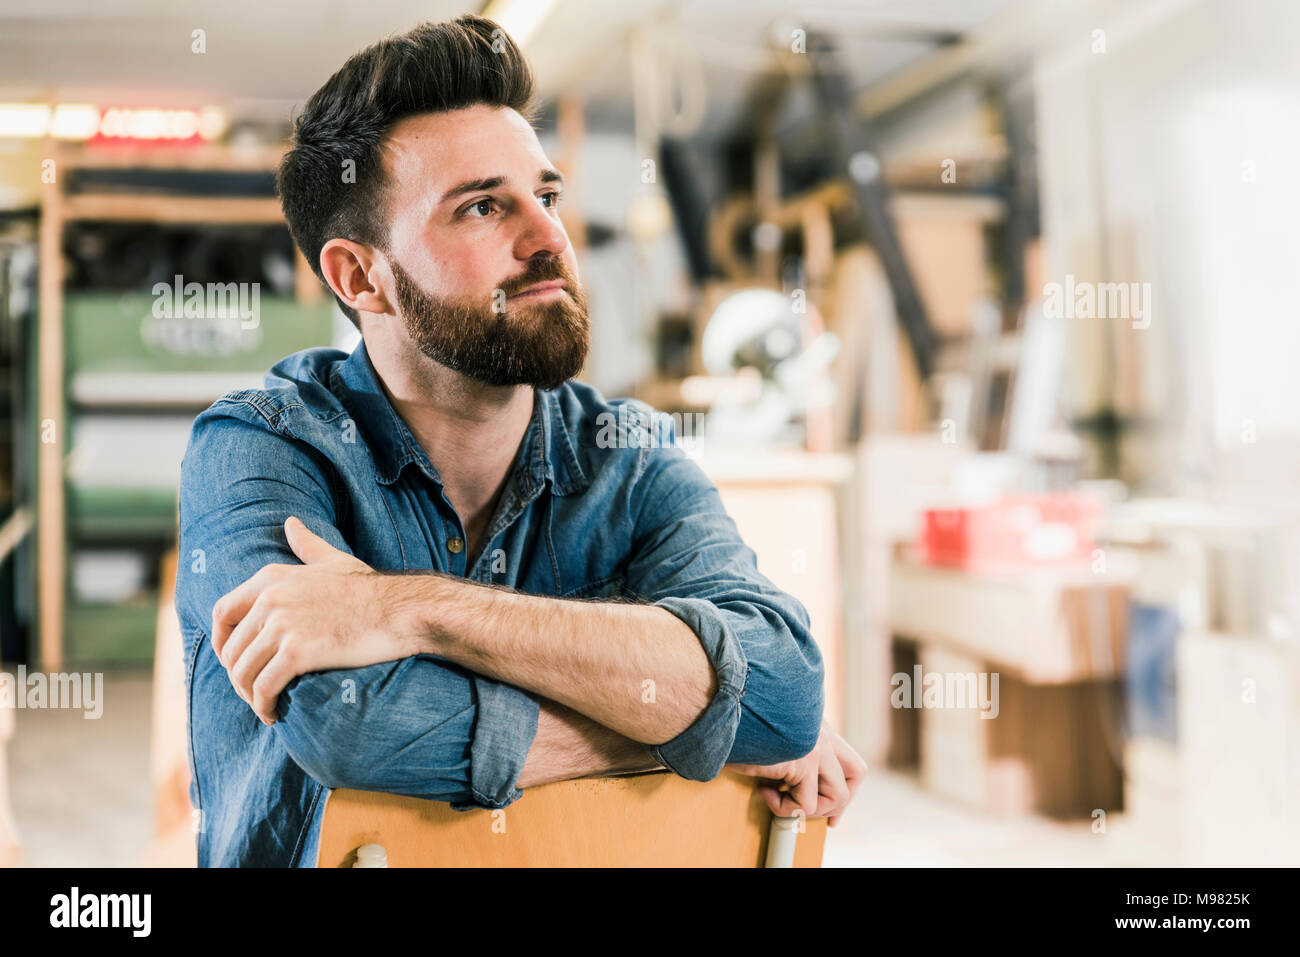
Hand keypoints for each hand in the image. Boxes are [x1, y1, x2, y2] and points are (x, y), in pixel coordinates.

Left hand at [211, 516, 416, 723]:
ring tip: (264, 705)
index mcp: (270, 577)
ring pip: (244, 671)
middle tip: (254, 690)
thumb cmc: (371, 589)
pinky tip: (274, 712)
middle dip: (237, 675)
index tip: (234, 659)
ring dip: (249, 695)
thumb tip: (291, 523)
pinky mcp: (297, 652)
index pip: (221, 612)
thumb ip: (307, 545)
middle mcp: (270, 599)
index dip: (221, 641)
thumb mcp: (334, 560)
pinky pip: (264, 686)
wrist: (399, 609)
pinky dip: (264, 705)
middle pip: (231, 648)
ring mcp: (282, 625)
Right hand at [727, 721, 866, 826]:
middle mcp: (820, 728)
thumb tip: (794, 785)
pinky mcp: (806, 759)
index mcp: (812, 719)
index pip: (844, 755)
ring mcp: (817, 742)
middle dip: (840, 802)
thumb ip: (789, 750)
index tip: (825, 804)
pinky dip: (782, 808)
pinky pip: (806, 805)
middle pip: (857, 772)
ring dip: (806, 809)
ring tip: (778, 796)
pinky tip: (762, 790)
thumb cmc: (730, 721)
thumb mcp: (768, 735)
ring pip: (837, 795)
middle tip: (826, 819)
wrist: (715, 706)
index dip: (841, 784)